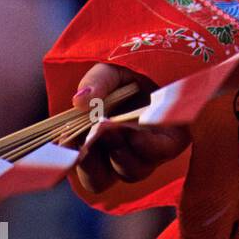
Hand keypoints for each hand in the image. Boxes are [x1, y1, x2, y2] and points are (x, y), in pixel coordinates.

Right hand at [71, 63, 190, 194]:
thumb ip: (95, 83)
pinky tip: (136, 130)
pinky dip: (145, 145)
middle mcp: (122, 154)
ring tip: (114, 127)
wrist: (171, 58)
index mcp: (99, 143)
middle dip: (91, 163)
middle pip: (99, 181)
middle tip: (90, 137)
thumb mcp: (109, 71)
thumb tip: (78, 101)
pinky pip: (159, 154)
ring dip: (119, 152)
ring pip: (130, 172)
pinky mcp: (173, 142)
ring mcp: (148, 152)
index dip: (70, 161)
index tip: (65, 140)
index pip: (81, 166)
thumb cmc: (133, 71)